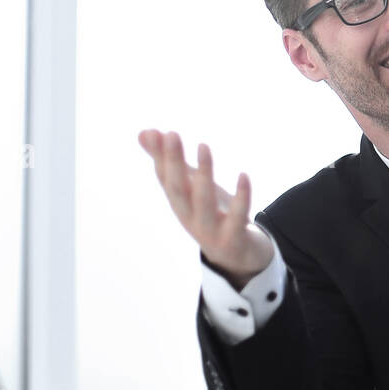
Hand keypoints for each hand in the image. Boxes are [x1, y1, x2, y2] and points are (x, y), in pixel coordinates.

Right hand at [138, 129, 272, 286]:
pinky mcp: (234, 238)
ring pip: (204, 202)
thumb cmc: (213, 215)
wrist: (239, 257)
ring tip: (203, 146)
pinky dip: (241, 197)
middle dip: (173, 162)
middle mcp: (190, 218)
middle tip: (172, 134)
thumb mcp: (193, 187)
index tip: (156, 132)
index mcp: (180, 205)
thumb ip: (170, 162)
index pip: (165, 179)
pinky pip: (238, 216)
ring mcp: (211, 230)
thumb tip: (144, 132)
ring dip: (203, 174)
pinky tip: (244, 175)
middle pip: (177, 189)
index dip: (160, 157)